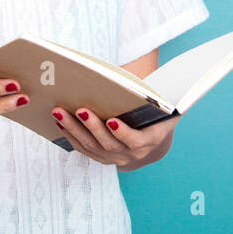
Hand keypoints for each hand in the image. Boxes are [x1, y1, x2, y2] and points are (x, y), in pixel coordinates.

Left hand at [50, 105, 179, 168]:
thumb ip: (162, 97)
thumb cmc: (157, 113)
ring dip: (74, 129)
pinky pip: (84, 149)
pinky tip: (59, 121)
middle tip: (79, 109)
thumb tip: (174, 75)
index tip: (112, 121)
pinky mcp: (102, 158)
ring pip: (92, 147)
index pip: (135, 141)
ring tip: (60, 111)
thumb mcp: (164, 105)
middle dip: (91, 126)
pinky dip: (70, 136)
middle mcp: (132, 155)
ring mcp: (115, 159)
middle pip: (108, 143)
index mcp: (150, 141)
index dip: (123, 133)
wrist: (153, 139)